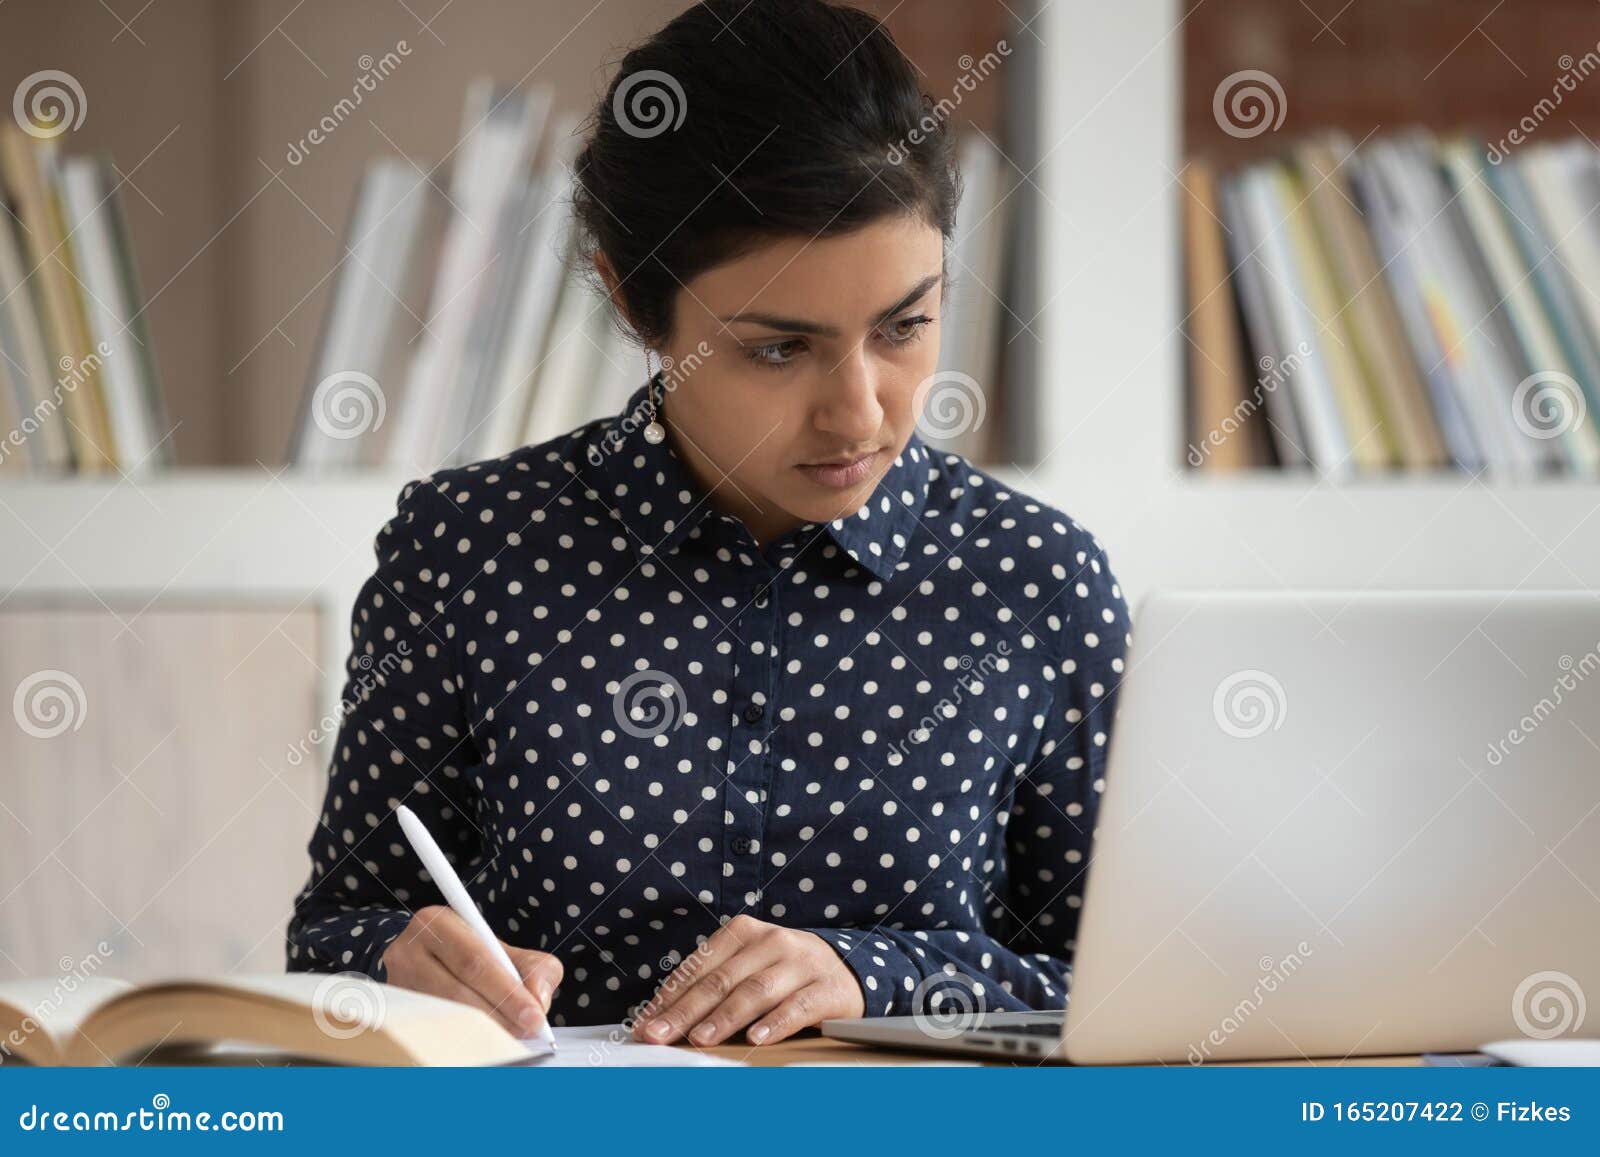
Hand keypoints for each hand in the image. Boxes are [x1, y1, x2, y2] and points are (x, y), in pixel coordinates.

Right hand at [380, 905, 562, 1037]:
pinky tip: (483, 1044)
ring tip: (509, 1039)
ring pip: (442, 1016)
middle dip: (498, 1016)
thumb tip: (537, 1000)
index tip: (533, 1015)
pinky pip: (430, 1033)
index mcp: (438, 923)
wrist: (426, 961)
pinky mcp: (394, 1012)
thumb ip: (535, 968)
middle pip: (456, 992)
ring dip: (481, 1033)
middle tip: (526, 1031)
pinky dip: (462, 1042)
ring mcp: (396, 984)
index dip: (506, 991)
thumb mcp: (506, 950)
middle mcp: (408, 951)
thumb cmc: (473, 956)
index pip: (475, 961)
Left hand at [632, 914, 864, 1046]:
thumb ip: (712, 985)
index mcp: (744, 932)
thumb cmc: (783, 972)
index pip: (699, 966)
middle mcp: (772, 941)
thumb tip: (663, 1017)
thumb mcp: (747, 966)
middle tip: (659, 1035)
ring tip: (700, 1039)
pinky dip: (775, 1023)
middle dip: (685, 1011)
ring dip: (724, 1018)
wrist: (847, 968)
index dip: (670, 996)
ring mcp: (801, 963)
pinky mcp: (827, 988)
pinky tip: (757, 1040)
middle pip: (721, 980)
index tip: (646, 1023)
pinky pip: (797, 1006)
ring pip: (755, 991)